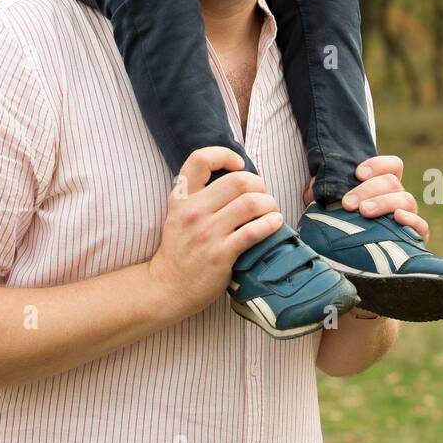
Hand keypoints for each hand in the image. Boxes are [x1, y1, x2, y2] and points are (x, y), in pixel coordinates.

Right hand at [147, 147, 283, 320]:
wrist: (167, 287)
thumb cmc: (179, 249)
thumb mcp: (178, 214)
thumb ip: (199, 195)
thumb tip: (236, 178)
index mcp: (182, 197)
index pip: (200, 159)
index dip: (224, 155)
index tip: (238, 165)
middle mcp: (193, 211)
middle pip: (238, 180)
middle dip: (259, 185)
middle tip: (262, 195)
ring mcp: (207, 233)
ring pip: (251, 203)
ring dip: (269, 204)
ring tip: (271, 210)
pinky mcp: (220, 254)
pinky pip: (254, 231)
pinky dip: (271, 224)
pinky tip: (275, 224)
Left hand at [304, 154, 429, 243]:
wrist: (355, 264)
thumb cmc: (343, 228)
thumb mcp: (332, 209)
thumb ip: (324, 196)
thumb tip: (311, 191)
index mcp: (383, 187)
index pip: (392, 166)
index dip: (378, 165)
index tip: (358, 173)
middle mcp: (398, 198)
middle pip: (392, 182)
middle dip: (369, 189)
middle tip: (348, 203)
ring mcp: (408, 217)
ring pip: (406, 199)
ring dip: (383, 203)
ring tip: (364, 212)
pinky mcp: (414, 238)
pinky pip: (421, 227)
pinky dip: (412, 220)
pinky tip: (398, 218)